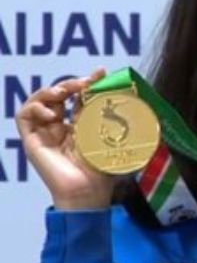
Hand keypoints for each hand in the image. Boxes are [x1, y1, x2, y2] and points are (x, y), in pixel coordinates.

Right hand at [15, 68, 115, 210]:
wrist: (88, 189)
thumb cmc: (101, 166)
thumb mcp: (103, 132)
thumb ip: (101, 108)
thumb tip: (107, 81)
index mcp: (78, 126)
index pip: (77, 97)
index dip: (84, 83)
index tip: (99, 73)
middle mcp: (59, 127)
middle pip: (56, 96)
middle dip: (68, 84)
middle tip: (82, 83)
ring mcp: (44, 134)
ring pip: (36, 102)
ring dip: (48, 92)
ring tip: (63, 93)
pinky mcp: (31, 141)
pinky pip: (23, 117)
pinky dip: (34, 108)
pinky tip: (51, 112)